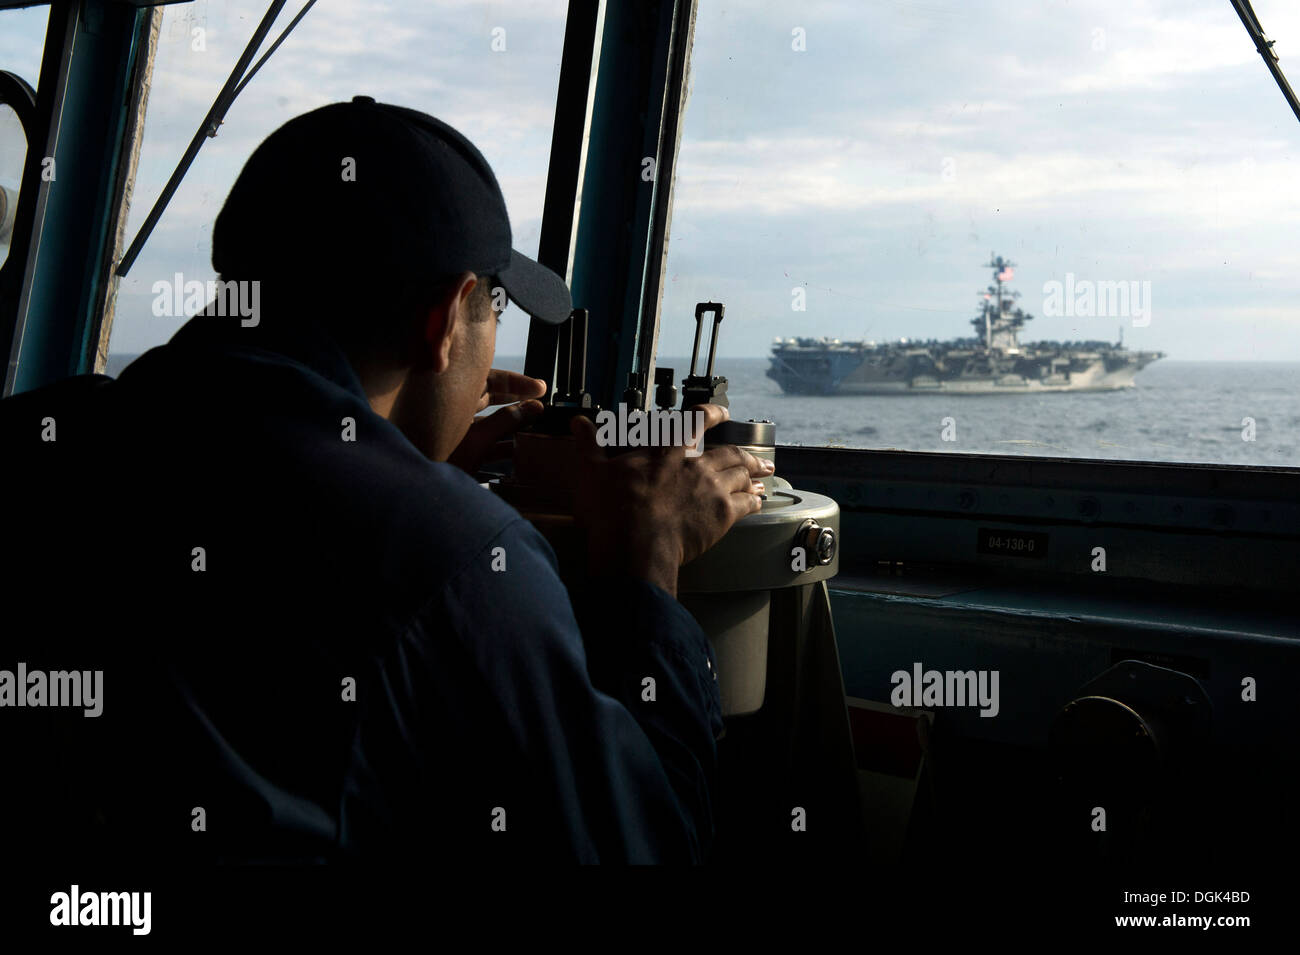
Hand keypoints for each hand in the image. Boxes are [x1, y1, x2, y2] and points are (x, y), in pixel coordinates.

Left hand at [447, 370, 546, 474]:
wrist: (415, 491)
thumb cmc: (437, 461)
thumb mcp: (476, 442)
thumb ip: (504, 424)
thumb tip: (532, 408)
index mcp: (454, 399)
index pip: (489, 380)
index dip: (515, 383)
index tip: (538, 388)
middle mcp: (455, 413)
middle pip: (492, 401)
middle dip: (517, 404)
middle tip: (541, 406)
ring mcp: (458, 435)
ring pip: (492, 425)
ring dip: (514, 428)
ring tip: (537, 431)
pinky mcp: (462, 457)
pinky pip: (488, 447)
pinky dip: (504, 449)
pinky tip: (521, 455)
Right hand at [569, 404, 774, 596]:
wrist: (635, 544)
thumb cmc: (613, 510)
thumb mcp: (593, 472)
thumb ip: (589, 446)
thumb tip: (578, 424)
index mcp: (667, 451)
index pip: (695, 423)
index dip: (711, 414)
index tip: (723, 412)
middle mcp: (695, 465)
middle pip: (731, 452)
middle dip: (747, 453)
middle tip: (759, 456)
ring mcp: (712, 489)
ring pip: (743, 474)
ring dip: (755, 473)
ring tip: (766, 473)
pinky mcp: (723, 515)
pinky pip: (747, 504)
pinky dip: (755, 500)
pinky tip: (759, 502)